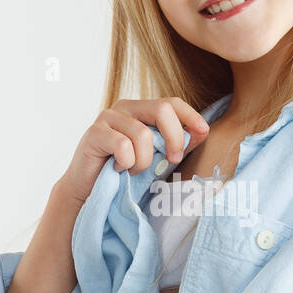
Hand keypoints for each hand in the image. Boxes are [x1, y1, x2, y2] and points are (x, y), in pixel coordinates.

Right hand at [60, 97, 210, 204]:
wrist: (89, 190)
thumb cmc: (125, 172)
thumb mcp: (156, 157)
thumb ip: (176, 144)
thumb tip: (202, 132)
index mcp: (142, 110)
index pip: (171, 102)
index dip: (190, 116)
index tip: (203, 133)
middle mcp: (125, 108)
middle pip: (161, 109)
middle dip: (174, 137)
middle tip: (173, 160)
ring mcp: (108, 118)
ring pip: (143, 134)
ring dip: (144, 161)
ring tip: (134, 170)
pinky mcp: (94, 133)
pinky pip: (122, 146)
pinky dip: (127, 163)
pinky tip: (118, 168)